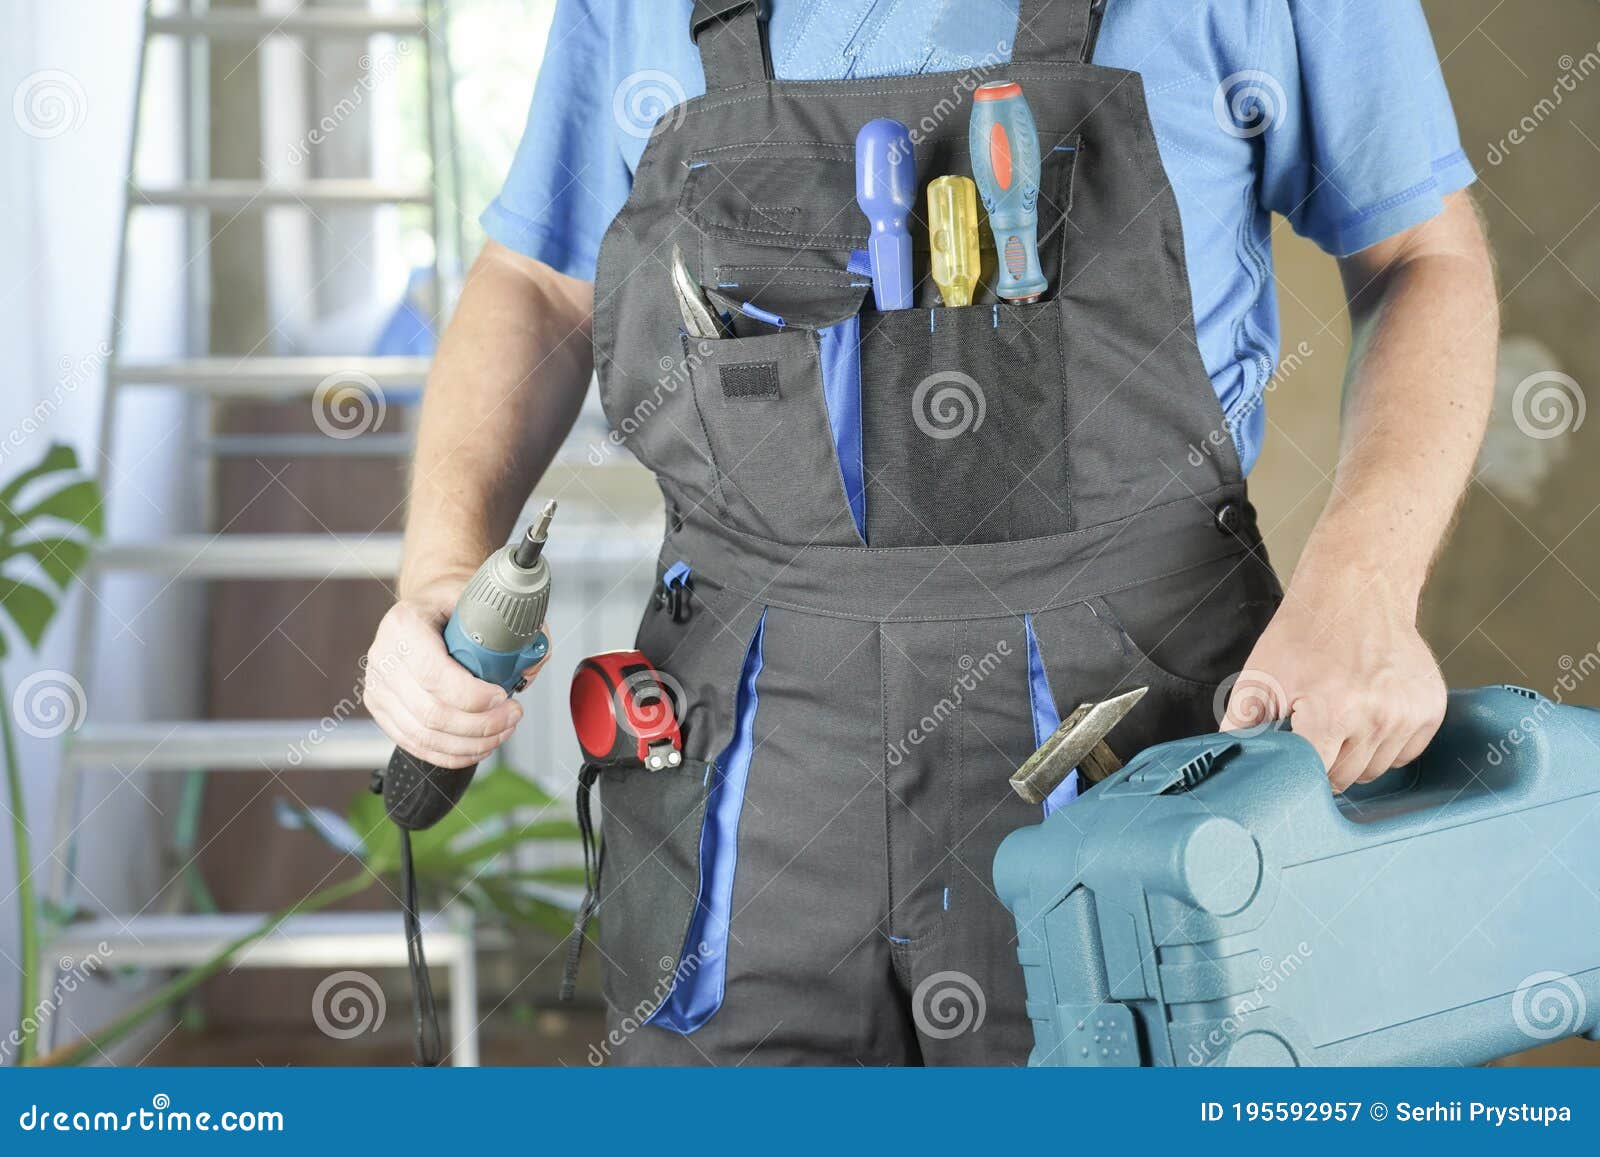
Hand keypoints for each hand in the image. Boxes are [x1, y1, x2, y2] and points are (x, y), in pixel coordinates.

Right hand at [362, 576, 545, 768]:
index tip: (502, 695)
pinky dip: (451, 753)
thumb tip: (530, 667)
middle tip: (513, 716)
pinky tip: (479, 746)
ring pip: (425, 735)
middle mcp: (384, 656)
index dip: (472, 695)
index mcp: (405, 624)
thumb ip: (513, 630)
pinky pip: (415, 744)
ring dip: (471, 742)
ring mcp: (378, 686)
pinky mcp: (380, 709)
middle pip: (432, 712)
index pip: (434, 673)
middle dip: (481, 724)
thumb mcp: (484, 601)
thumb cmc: (454, 606)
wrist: (428, 608)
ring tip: (503, 731)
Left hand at [1219, 568, 1445, 791]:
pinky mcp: (1430, 709)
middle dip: (1325, 762)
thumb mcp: (1260, 675)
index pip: (1315, 777)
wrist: (1357, 593)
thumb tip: (1229, 756)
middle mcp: (1378, 717)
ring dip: (1355, 755)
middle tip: (1313, 727)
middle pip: (1346, 778)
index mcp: (1333, 713)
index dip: (1299, 770)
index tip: (1293, 754)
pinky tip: (1367, 715)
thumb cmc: (1305, 634)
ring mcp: (1409, 714)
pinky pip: (1404, 753)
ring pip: (1376, 770)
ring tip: (1340, 717)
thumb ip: (1242, 723)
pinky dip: (1385, 744)